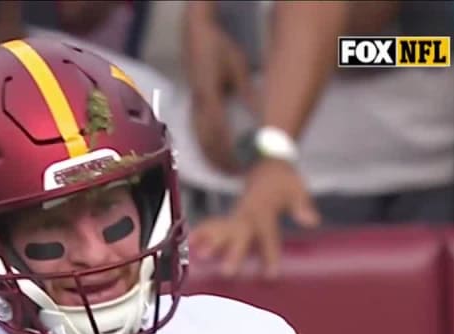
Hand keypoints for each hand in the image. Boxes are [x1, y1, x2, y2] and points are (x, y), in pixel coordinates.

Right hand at [183, 10, 259, 172]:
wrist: (196, 39)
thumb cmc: (219, 50)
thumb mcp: (239, 68)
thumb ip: (248, 93)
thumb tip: (260, 115)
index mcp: (209, 96)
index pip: (219, 132)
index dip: (230, 151)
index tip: (242, 164)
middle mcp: (197, 106)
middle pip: (207, 141)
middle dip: (221, 160)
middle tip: (237, 174)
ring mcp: (192, 108)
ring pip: (200, 140)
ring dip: (212, 157)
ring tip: (227, 171)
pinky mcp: (192, 109)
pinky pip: (197, 134)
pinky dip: (207, 148)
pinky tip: (215, 157)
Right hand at [190, 159, 319, 278]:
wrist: (266, 165)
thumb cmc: (284, 182)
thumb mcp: (296, 189)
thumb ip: (302, 206)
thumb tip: (312, 222)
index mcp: (264, 212)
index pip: (268, 235)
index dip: (269, 254)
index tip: (270, 276)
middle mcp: (247, 215)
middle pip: (239, 236)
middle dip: (232, 254)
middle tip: (227, 273)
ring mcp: (235, 216)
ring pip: (221, 231)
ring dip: (210, 244)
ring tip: (200, 258)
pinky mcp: (228, 218)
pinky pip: (211, 226)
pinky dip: (200, 234)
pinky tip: (190, 246)